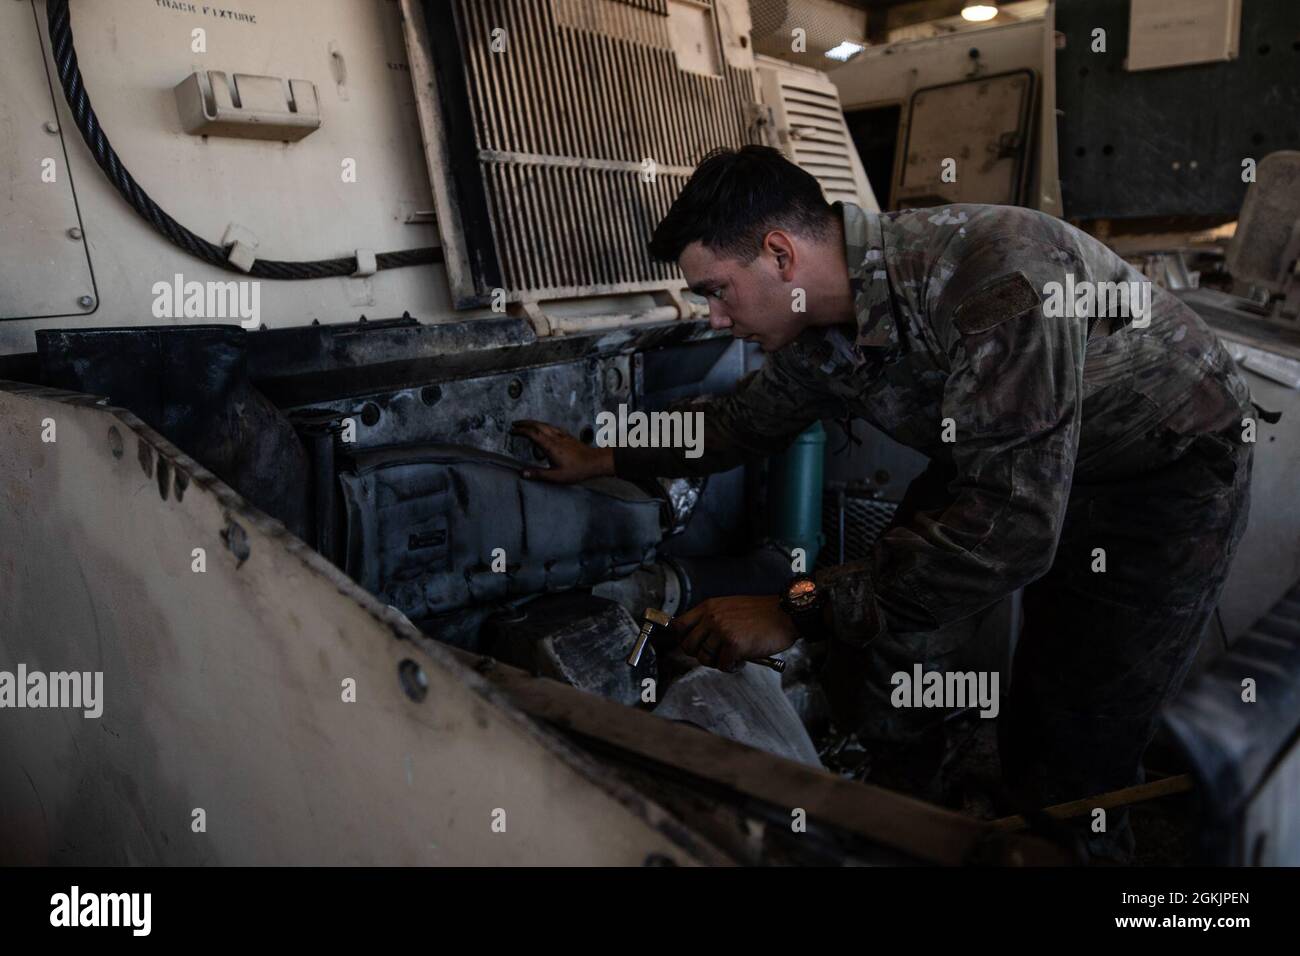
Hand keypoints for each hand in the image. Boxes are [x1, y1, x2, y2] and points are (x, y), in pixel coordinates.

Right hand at [510, 420, 613, 483]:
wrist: (595, 462)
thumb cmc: (578, 470)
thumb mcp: (556, 476)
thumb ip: (538, 474)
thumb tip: (523, 473)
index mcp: (550, 446)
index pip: (532, 434)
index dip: (521, 431)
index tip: (512, 431)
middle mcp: (556, 438)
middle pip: (537, 425)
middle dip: (524, 423)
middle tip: (515, 424)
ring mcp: (562, 436)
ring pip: (545, 424)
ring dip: (533, 423)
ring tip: (526, 425)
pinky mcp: (568, 437)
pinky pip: (552, 427)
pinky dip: (544, 425)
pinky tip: (544, 428)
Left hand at [669, 596, 797, 671]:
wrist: (785, 614)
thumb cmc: (761, 614)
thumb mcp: (729, 607)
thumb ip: (712, 619)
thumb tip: (696, 639)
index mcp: (708, 607)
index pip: (678, 625)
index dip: (683, 639)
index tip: (694, 646)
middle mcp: (712, 617)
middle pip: (688, 646)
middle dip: (700, 655)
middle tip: (716, 655)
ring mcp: (722, 630)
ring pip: (705, 658)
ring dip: (718, 662)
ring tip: (732, 657)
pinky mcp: (734, 645)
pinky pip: (723, 665)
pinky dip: (731, 667)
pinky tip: (741, 660)